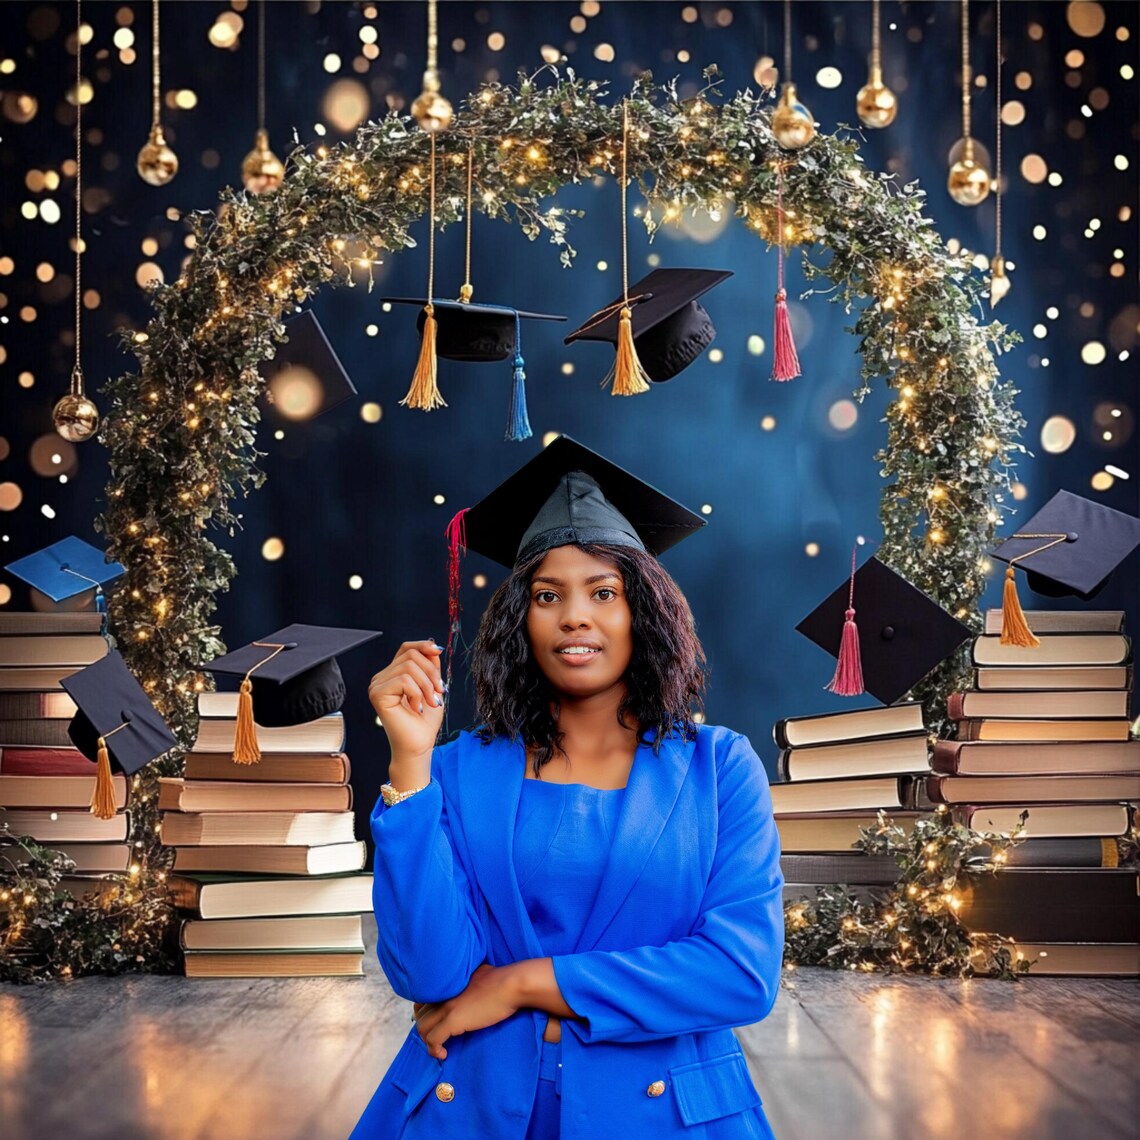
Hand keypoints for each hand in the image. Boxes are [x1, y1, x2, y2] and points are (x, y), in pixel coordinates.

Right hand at [368, 640, 445, 777]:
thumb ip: (430, 666)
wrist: (419, 745)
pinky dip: (417, 693)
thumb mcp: (432, 686)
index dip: (423, 646)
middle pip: (410, 655)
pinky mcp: (378, 694)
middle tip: (439, 693)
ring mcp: (377, 686)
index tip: (438, 651)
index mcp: (392, 674)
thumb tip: (433, 646)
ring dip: (426, 685)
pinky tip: (416, 707)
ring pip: (409, 667)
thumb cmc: (425, 721)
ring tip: (429, 702)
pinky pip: (404, 680)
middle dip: (431, 673)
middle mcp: (381, 678)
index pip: (406, 648)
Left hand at [413, 964, 519, 1059]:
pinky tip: (443, 1054)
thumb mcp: (476, 973)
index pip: (422, 1000)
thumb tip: (470, 983)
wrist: (510, 985)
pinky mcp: (453, 1021)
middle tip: (438, 1039)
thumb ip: (466, 980)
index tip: (433, 1024)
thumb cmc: (500, 978)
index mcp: (447, 983)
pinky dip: (434, 1050)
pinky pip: (433, 1039)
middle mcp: (442, 994)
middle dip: (425, 1030)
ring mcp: (446, 1007)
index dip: (424, 1015)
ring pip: (422, 1028)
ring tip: (439, 1048)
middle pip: (420, 1015)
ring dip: (428, 1042)